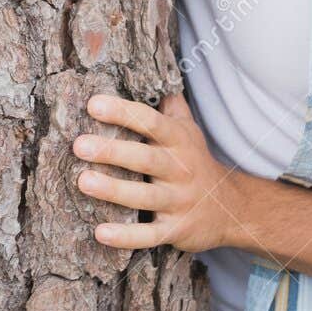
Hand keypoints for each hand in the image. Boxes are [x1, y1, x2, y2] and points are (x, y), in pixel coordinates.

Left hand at [71, 92, 246, 253]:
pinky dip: (126, 237)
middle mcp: (180, 169)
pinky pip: (150, 235)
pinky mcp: (176, 230)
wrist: (232, 208)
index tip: (93, 104)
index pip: (151, 122)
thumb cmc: (196, 162)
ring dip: (114, 190)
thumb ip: (170, 105)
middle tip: (79, 145)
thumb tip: (152, 73)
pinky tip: (101, 233)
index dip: (123, 112)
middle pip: (146, 158)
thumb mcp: (189, 130)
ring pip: (145, 196)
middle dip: (113, 151)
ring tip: (83, 182)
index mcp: (179, 141)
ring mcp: (179, 201)